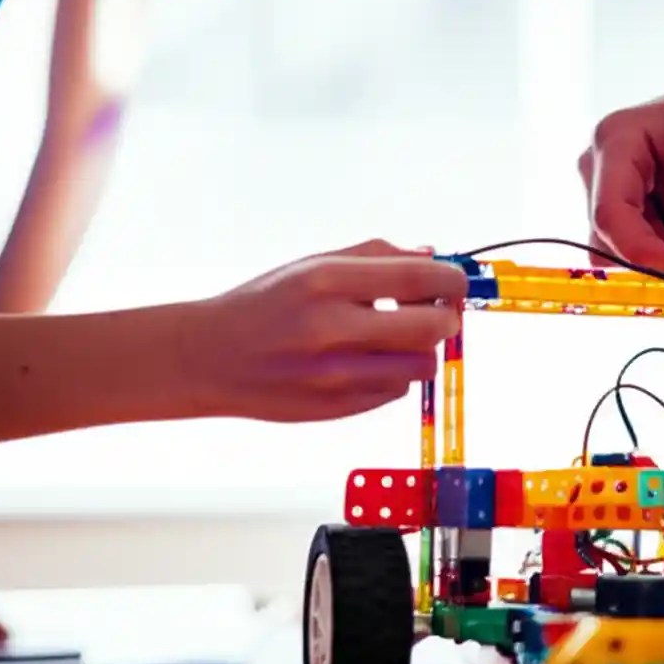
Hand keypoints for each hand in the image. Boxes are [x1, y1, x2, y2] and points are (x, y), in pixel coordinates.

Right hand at [185, 239, 466, 421]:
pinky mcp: (336, 408)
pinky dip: (394, 375)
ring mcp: (334, 374)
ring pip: (421, 366)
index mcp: (326, 281)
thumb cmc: (262, 305)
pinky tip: (367, 361)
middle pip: (432, 328)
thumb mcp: (310, 264)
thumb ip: (373, 257)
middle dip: (447, 318)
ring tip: (398, 339)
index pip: (420, 276)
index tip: (455, 282)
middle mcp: (332, 328)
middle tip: (438, 312)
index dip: (452, 279)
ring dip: (421, 350)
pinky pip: (395, 391)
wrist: (208, 357)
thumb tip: (431, 255)